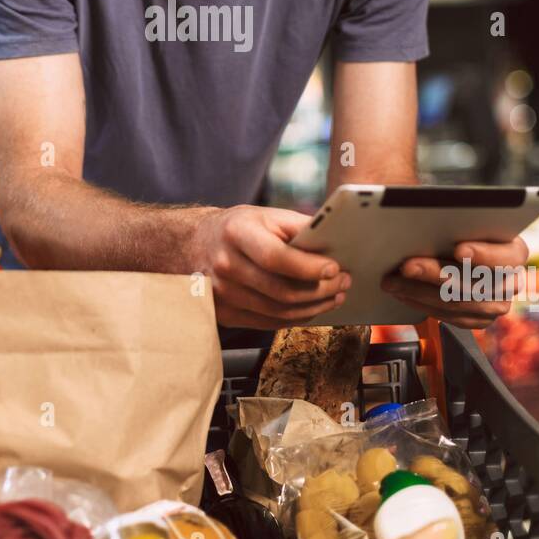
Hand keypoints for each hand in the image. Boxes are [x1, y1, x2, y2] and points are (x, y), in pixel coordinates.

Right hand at [193, 205, 350, 329]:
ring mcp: (221, 294)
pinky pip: (268, 323)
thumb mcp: (265, 215)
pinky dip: (296, 317)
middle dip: (321, 290)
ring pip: (278, 311)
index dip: (308, 266)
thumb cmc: (238, 228)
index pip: (276, 257)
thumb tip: (337, 243)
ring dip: (313, 307)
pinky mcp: (223, 314)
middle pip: (281, 290)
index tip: (335, 268)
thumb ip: (299, 227)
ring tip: (335, 296)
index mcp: (236, 233)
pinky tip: (312, 307)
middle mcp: (225, 265)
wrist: (194, 245)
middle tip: (344, 283)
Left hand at [380, 236, 529, 329]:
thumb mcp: (468, 221)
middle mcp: (512, 283)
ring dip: (419, 292)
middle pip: (474, 284)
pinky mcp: (478, 320)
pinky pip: (448, 318)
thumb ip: (458, 221)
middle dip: (435, 274)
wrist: (466, 255)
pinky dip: (420, 304)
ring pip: (456, 304)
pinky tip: (401, 292)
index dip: (484, 254)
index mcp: (516, 252)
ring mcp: (496, 306)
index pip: (507, 256)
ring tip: (393, 280)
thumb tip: (429, 219)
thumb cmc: (465, 231)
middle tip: (407, 265)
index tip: (459, 249)